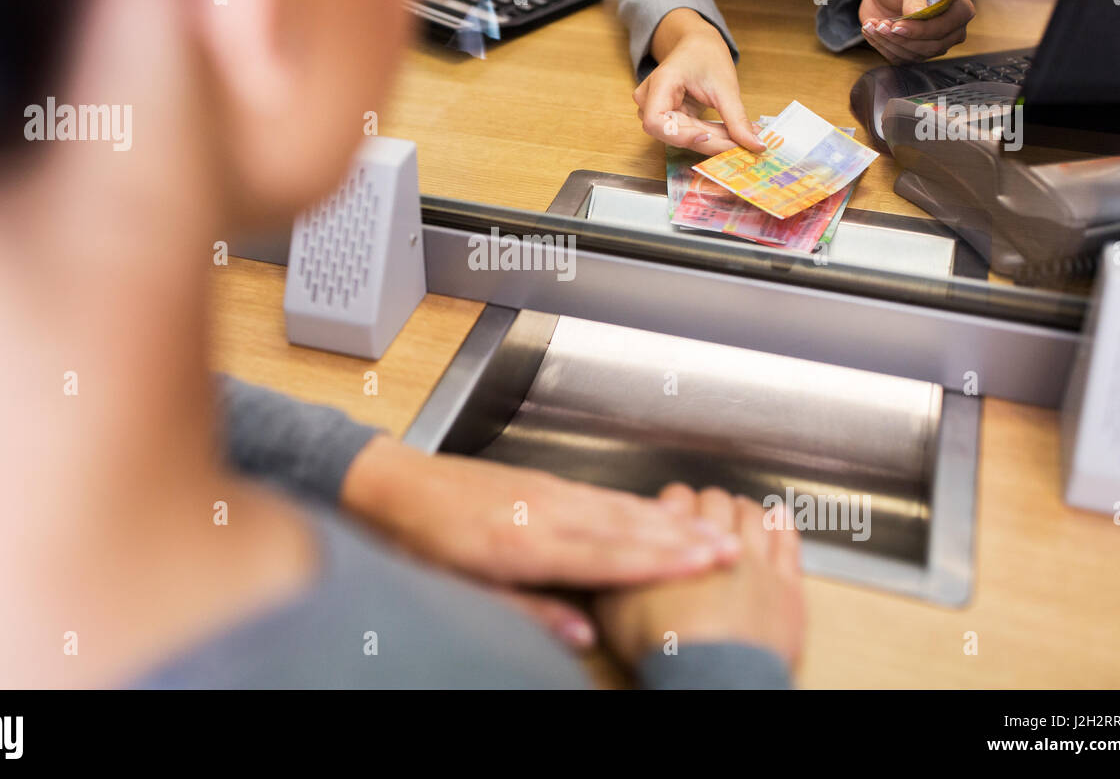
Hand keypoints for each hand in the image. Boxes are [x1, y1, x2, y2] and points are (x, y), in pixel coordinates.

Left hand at [340, 436, 740, 587]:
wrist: (389, 484)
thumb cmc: (419, 542)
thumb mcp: (464, 591)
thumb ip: (531, 611)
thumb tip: (586, 637)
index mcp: (522, 544)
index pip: (607, 557)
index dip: (660, 563)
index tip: (703, 565)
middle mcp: (542, 510)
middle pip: (624, 527)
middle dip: (681, 539)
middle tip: (730, 547)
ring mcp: (544, 491)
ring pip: (617, 506)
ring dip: (668, 519)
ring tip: (711, 529)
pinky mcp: (540, 481)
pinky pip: (600, 494)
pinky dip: (636, 504)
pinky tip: (657, 510)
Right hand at [594, 485, 804, 668]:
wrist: (708, 675)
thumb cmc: (660, 644)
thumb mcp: (613, 607)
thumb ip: (616, 572)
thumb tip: (611, 558)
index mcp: (675, 540)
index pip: (676, 498)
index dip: (675, 502)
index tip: (675, 510)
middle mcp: (718, 541)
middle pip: (716, 502)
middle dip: (709, 503)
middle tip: (705, 513)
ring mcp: (756, 561)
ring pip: (754, 516)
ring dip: (745, 509)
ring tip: (739, 510)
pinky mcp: (786, 586)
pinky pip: (788, 543)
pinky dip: (782, 525)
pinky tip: (779, 517)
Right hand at [632, 8, 764, 155]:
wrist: (697, 44)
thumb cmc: (706, 55)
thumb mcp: (725, 86)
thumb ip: (737, 119)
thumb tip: (756, 146)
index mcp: (659, 84)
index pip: (656, 122)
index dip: (680, 135)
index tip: (708, 137)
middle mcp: (649, 100)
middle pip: (673, 134)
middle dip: (707, 141)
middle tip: (740, 146)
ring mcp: (656, 110)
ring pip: (682, 137)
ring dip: (711, 141)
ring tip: (739, 139)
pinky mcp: (668, 117)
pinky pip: (688, 133)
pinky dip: (710, 136)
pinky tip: (729, 135)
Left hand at [859, 0, 973, 63]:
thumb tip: (918, 14)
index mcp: (959, 8)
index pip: (944, 28)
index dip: (920, 30)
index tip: (897, 25)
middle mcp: (951, 31)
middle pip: (930, 46)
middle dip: (900, 38)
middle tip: (879, 25)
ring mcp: (933, 44)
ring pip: (913, 55)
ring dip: (888, 42)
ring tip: (873, 24)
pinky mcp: (914, 53)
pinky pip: (899, 59)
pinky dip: (881, 47)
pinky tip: (871, 31)